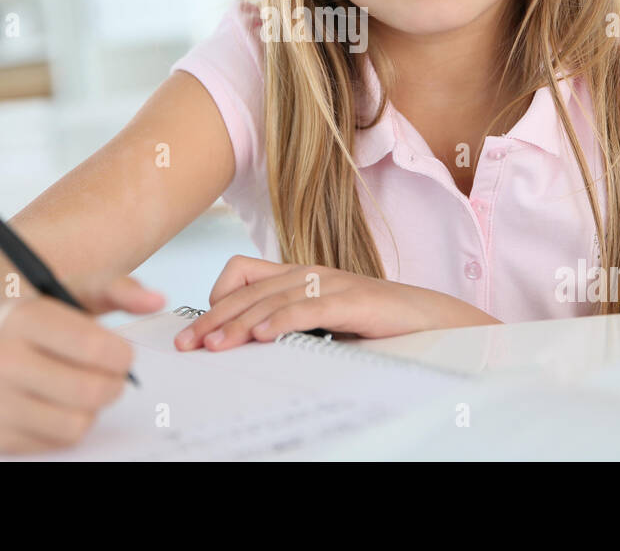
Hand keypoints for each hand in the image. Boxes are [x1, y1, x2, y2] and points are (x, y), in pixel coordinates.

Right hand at [0, 272, 163, 454]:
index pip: (94, 348)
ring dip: (90, 407)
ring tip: (79, 384)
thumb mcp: (65, 287)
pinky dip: (64, 424)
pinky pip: (54, 443)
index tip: (121, 353)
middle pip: (91, 391)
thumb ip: (115, 289)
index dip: (122, 355)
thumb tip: (157, 300)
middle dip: (113, 383)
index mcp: (21, 320)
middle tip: (109, 373)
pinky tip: (52, 400)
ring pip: (76, 424)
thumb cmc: (25, 310)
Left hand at [173, 255, 493, 350]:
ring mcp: (331, 284)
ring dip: (236, 324)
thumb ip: (290, 326)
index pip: (241, 273)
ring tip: (212, 346)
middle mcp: (309, 274)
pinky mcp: (352, 301)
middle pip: (246, 289)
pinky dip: (281, 321)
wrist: (433, 321)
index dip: (215, 299)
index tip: (198, 331)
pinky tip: (261, 337)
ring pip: (270, 299)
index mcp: (299, 276)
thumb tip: (247, 345)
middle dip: (211, 318)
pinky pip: (308, 309)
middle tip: (186, 344)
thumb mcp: (322, 325)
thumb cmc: (377, 325)